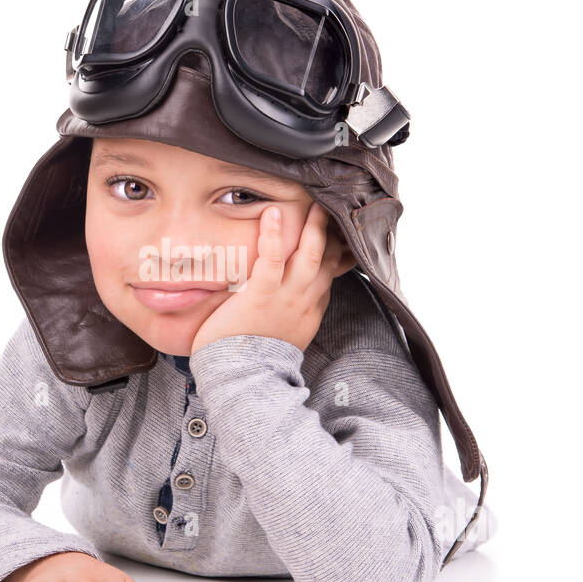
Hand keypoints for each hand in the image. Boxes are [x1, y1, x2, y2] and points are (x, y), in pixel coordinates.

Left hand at [191, 201, 356, 355]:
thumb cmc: (254, 357)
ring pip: (310, 255)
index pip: (330, 274)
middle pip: (328, 260)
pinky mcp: (261, 296)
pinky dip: (274, 235)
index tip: (339, 233)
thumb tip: (293, 300)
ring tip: (314, 202)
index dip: (337, 252)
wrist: (242, 379)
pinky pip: (273, 260)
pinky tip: (272, 213)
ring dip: (314, 227)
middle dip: (333, 232)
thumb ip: (293, 313)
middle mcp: (305, 302)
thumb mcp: (285, 334)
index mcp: (310, 311)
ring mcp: (286, 299)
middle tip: (332, 206)